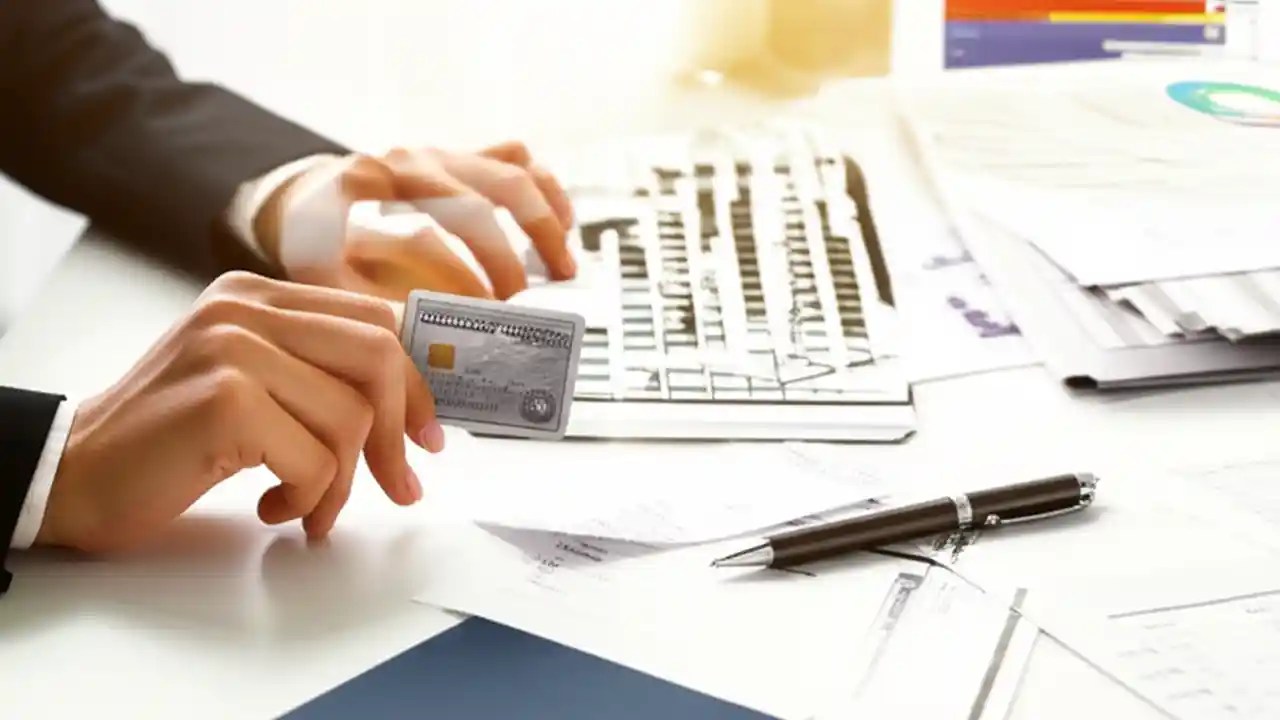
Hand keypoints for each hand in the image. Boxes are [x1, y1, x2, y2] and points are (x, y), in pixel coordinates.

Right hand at [37, 272, 443, 552]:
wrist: (73, 473)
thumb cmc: (168, 439)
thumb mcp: (246, 381)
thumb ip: (314, 373)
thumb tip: (411, 408)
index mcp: (256, 296)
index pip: (374, 319)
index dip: (415, 380)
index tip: (427, 432)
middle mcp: (244, 309)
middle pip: (378, 355)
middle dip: (402, 430)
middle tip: (401, 483)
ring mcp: (233, 349)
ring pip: (352, 416)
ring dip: (342, 483)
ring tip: (310, 507)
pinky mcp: (225, 400)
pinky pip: (317, 458)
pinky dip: (309, 497)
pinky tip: (273, 507)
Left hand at [256, 141, 576, 301]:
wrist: (304, 198)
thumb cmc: (314, 244)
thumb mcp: (321, 280)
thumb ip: (367, 309)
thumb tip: (423, 346)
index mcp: (370, 187)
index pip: (437, 232)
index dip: (469, 280)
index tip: (489, 318)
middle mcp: (410, 161)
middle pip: (487, 196)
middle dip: (516, 253)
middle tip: (528, 302)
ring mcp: (439, 153)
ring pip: (513, 172)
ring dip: (546, 220)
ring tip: (564, 268)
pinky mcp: (459, 155)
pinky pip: (514, 157)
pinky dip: (545, 188)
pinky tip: (561, 224)